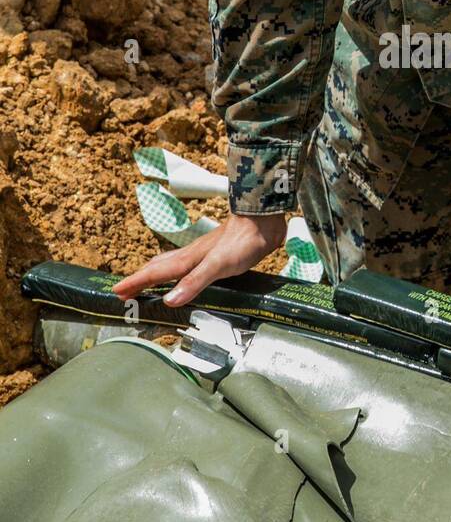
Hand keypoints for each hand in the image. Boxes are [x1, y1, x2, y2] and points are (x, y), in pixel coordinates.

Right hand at [112, 212, 287, 307]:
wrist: (263, 221)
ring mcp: (203, 255)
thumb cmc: (242, 241)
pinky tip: (185, 276)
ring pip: (172, 265)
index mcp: (187, 259)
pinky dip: (177, 274)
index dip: (135, 284)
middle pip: (158, 268)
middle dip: (140, 280)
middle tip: (124, 292)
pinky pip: (188, 267)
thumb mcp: (218, 265)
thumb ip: (194, 282)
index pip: (155, 274)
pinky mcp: (217, 256)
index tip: (116, 292)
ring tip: (146, 282)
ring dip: (156, 275)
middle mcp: (191, 256)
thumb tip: (168, 301)